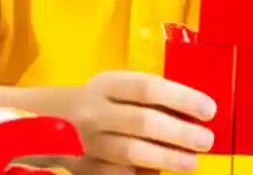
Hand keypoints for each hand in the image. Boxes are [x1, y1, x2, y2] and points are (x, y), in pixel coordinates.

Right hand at [66, 71, 216, 172]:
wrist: (43, 120)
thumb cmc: (95, 102)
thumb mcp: (114, 89)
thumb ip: (146, 98)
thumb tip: (193, 113)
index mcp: (106, 85)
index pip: (147, 88)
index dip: (181, 98)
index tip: (209, 110)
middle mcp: (95, 111)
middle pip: (142, 121)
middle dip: (179, 133)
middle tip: (206, 140)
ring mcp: (87, 141)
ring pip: (130, 151)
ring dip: (166, 157)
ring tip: (190, 162)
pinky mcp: (84, 167)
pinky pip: (115, 174)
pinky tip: (156, 174)